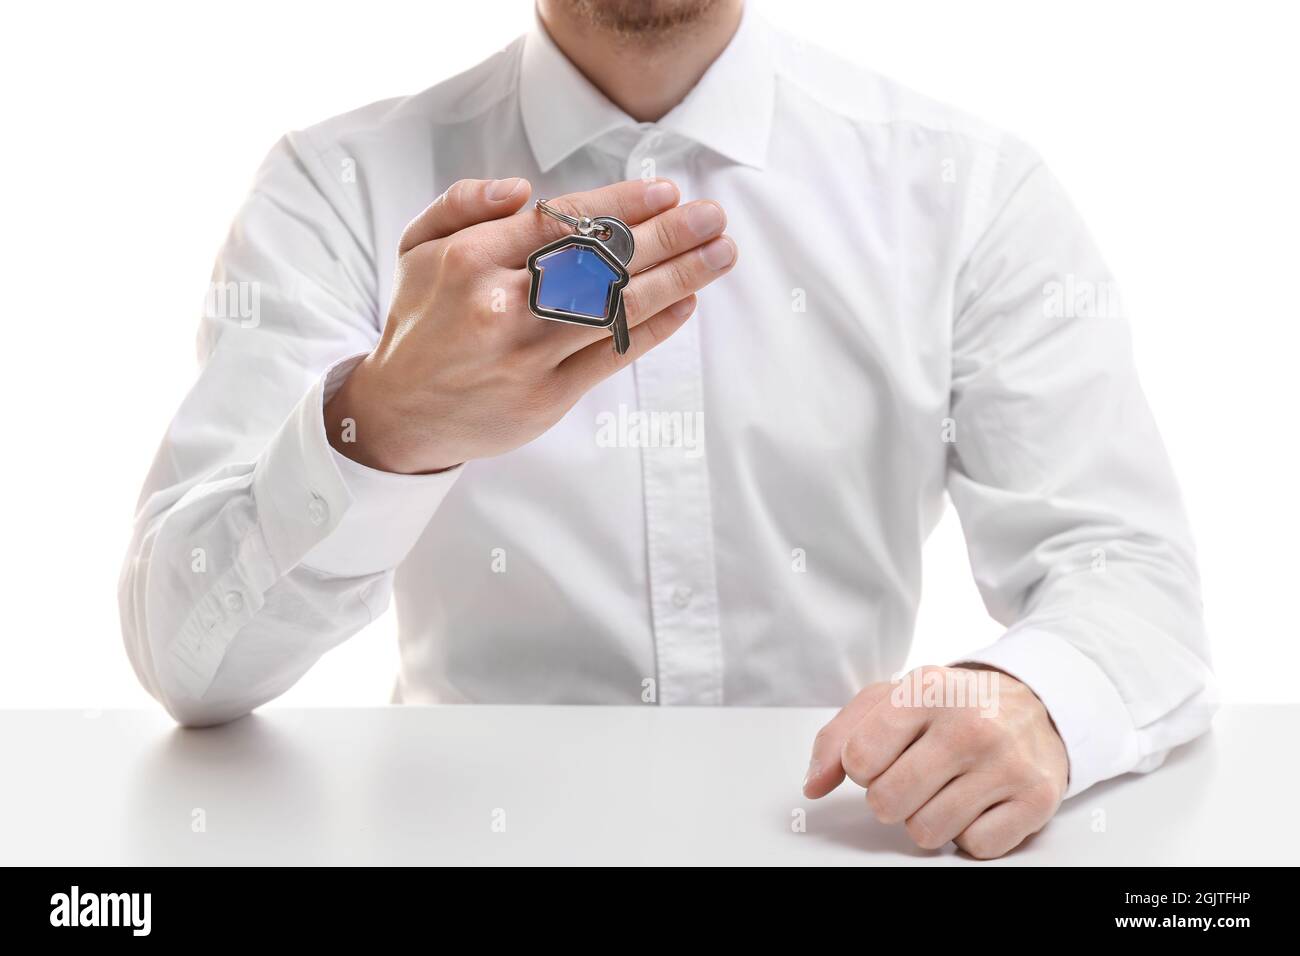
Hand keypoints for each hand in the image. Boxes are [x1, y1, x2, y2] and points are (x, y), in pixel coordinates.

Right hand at [326, 176, 735, 472]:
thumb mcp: (417, 248)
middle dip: (667, 235)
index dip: (622, 204)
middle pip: (600, 262)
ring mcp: (527, 355)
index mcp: (471, 259)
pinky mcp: (546, 397)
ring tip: (720, 255)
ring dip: (678, 278)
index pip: (562, 222)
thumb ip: (462, 204)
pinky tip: (687, 303)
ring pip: (616, 308)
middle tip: (713, 216)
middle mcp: (501, 305)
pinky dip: (654, 329)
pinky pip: (612, 357)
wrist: (400, 413)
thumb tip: (521, 187)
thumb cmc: (422, 320)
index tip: (666, 191)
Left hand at [803, 665, 1068, 858]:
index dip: (862, 768)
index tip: (883, 757)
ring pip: (928, 831)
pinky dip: (969, 833)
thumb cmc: (951, 705)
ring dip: (927, 818)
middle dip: (891, 797)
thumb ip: (839, 737)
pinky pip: (974, 847)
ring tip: (946, 788)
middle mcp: (970, 723)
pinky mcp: (1036, 798)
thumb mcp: (890, 699)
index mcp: (926, 689)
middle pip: (888, 802)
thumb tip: (813, 785)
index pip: (858, 759)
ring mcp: (1007, 762)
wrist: (1035, 703)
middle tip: (913, 776)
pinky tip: (978, 801)